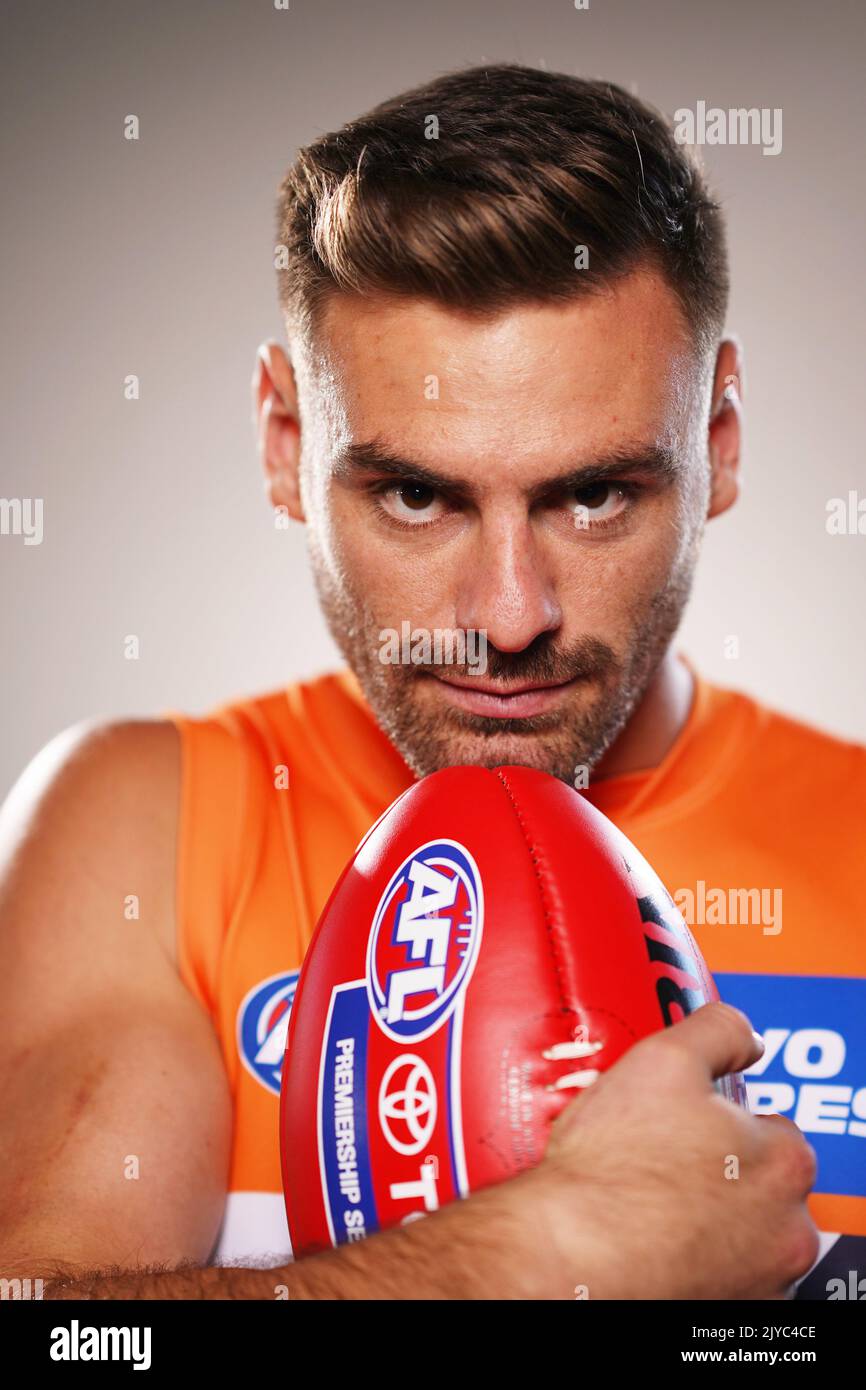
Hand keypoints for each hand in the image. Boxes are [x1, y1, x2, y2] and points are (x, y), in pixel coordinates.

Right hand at [525, 1000, 818, 1298]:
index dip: (722, 1118)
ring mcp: (756, 1282)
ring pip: (739, 1234)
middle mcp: (786, 1232)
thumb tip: (743, 1036)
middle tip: (660, 1159)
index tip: (686, 1124)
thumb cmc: (612, 1167)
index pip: (771, 1127)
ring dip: (707, 1217)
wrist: (567, 1255)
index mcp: (784, 1163)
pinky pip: (715, 1276)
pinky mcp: (720, 1314)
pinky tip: (649, 1240)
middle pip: (759, 1185)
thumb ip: (718, 1030)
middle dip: (718, 1172)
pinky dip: (690, 1260)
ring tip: (647, 1200)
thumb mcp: (664, 1059)